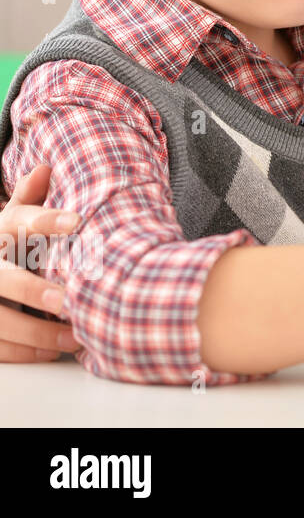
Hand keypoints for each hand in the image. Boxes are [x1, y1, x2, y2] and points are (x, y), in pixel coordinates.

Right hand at [0, 164, 79, 361]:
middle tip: (69, 300)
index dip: (47, 219)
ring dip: (36, 332)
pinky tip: (52, 353)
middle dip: (34, 291)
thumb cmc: (4, 243)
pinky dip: (23, 352)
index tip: (78, 221)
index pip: (21, 220)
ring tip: (76, 337)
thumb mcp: (11, 219)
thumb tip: (45, 167)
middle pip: (5, 279)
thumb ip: (30, 198)